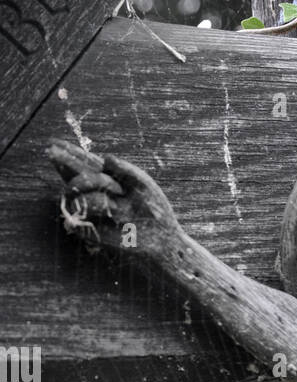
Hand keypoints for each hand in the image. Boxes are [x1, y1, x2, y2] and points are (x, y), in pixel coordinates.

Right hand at [47, 139, 180, 252]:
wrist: (159, 238)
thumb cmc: (154, 210)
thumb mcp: (143, 184)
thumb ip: (126, 168)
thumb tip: (106, 158)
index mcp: (107, 179)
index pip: (84, 164)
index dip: (69, 154)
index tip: (53, 144)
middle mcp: (96, 193)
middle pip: (73, 175)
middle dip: (75, 167)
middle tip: (94, 176)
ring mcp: (90, 211)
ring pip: (75, 191)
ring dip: (97, 188)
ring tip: (119, 200)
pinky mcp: (88, 229)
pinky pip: (79, 211)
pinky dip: (97, 208)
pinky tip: (112, 214)